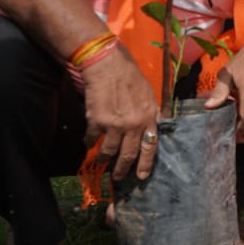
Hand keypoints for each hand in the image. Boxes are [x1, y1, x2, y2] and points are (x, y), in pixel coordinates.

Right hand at [81, 50, 160, 181]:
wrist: (108, 66)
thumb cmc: (130, 77)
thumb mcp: (149, 95)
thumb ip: (152, 113)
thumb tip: (156, 128)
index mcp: (149, 118)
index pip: (150, 147)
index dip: (145, 164)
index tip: (141, 177)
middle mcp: (134, 124)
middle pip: (128, 154)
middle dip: (123, 169)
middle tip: (118, 178)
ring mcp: (115, 124)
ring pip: (109, 151)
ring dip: (104, 159)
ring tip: (101, 162)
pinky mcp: (97, 121)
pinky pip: (92, 139)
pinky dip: (89, 142)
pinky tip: (88, 143)